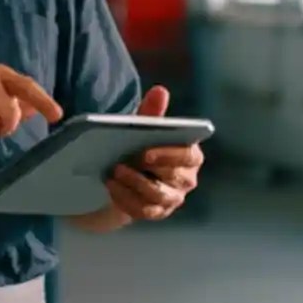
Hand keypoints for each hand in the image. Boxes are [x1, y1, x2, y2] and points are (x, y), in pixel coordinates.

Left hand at [104, 86, 204, 221]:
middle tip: (121, 164)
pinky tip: (111, 188)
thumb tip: (160, 90)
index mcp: (191, 155)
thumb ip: (153, 111)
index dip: (169, 155)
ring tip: (113, 174)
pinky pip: (144, 211)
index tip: (145, 152)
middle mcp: (187, 178)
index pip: (188, 155)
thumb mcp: (145, 127)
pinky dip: (126, 200)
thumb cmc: (142, 144)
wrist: (130, 173)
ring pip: (157, 197)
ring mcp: (173, 198)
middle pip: (173, 178)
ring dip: (133, 186)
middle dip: (147, 171)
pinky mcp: (158, 212)